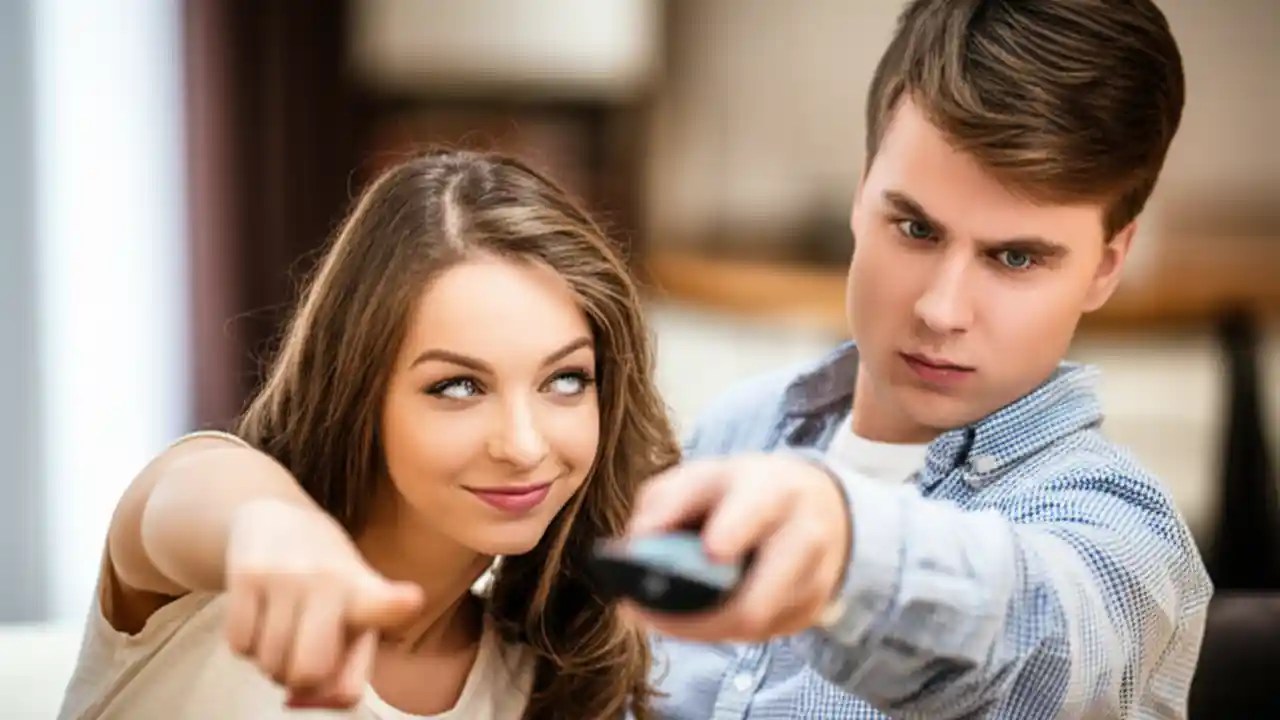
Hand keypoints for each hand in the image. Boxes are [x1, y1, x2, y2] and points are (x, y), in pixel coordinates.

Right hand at [223, 499, 423, 708]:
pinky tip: (260, 618)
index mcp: (365, 591)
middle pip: (310, 670)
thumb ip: (348, 666)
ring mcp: (285, 575)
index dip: (395, 605)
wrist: (276, 518)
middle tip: (301, 659)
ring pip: (269, 663)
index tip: (409, 599)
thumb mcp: (352, 611)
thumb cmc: (326, 582)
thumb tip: (315, 702)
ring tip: (283, 633)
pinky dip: (247, 646)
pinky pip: (240, 646)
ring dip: (272, 664)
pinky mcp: (247, 574)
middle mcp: (328, 579)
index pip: (382, 602)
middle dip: (301, 681)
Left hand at [624, 454, 850, 641]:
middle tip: (643, 611)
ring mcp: (814, 582)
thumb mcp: (704, 476)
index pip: (757, 510)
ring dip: (695, 625)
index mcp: (775, 490)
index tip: (707, 550)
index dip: (733, 531)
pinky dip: (715, 629)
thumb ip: (666, 501)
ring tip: (655, 613)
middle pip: (756, 599)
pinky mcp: (809, 613)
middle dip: (695, 615)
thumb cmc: (744, 490)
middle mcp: (804, 537)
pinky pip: (754, 635)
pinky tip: (693, 611)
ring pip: (750, 625)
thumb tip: (636, 544)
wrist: (815, 503)